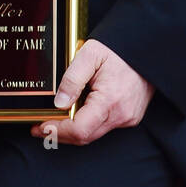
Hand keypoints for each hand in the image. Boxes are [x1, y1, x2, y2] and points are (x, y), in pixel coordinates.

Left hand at [31, 38, 153, 145]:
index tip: (40, 127)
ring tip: (54, 118)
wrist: (145, 49)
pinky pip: (103, 125)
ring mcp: (127, 118)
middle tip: (40, 127)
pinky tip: (75, 111)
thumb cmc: (118, 50)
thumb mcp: (89, 55)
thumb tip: (59, 103)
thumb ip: (72, 79)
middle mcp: (121, 115)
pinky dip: (86, 123)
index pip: (79, 130)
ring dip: (72, 129)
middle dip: (60, 134)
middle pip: (85, 137)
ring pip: (93, 133)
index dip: (56, 131)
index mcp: (110, 102)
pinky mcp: (129, 116)